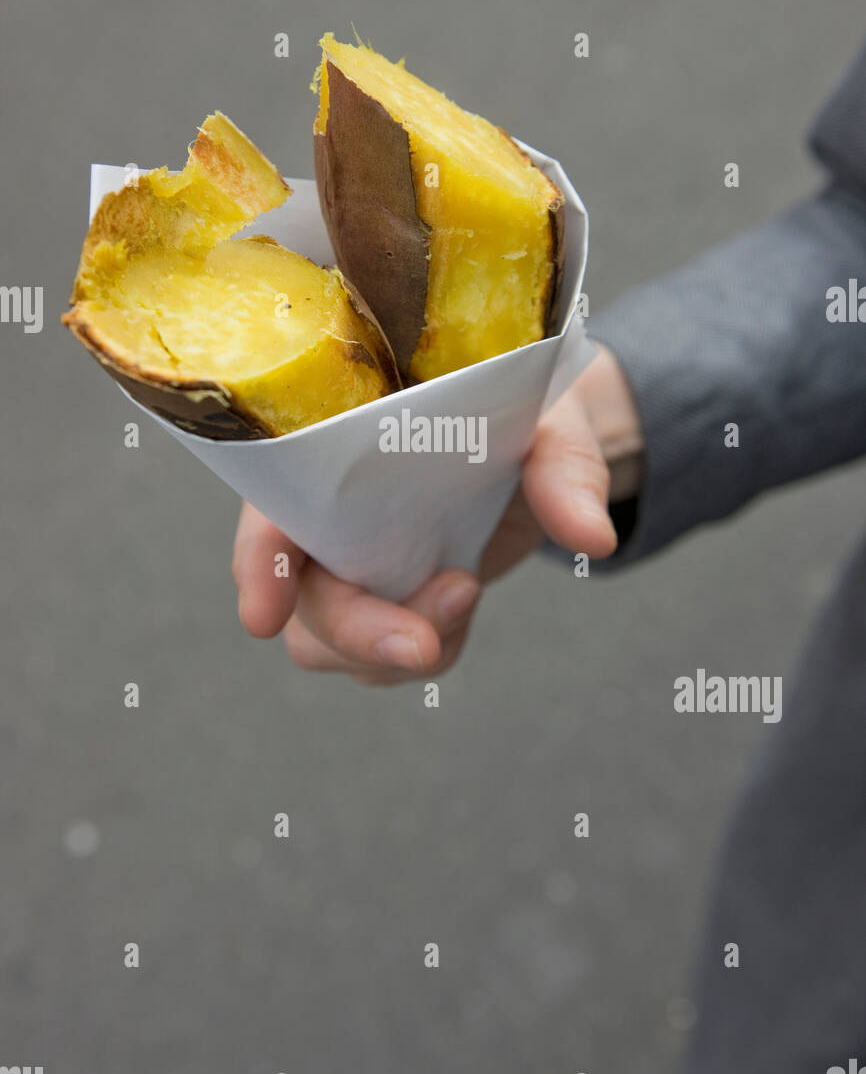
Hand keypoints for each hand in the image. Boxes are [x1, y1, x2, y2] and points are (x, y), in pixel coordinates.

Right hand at [232, 343, 642, 684]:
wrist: (540, 449)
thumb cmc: (524, 413)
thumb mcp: (550, 422)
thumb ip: (566, 468)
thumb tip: (592, 536)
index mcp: (336, 444)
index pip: (271, 504)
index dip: (258, 561)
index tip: (263, 616)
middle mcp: (326, 510)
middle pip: (301, 598)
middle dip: (359, 632)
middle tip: (427, 643)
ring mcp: (348, 563)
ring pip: (326, 643)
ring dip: (390, 648)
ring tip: (464, 594)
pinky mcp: (384, 601)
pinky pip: (378, 660)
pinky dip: (426, 648)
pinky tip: (462, 604)